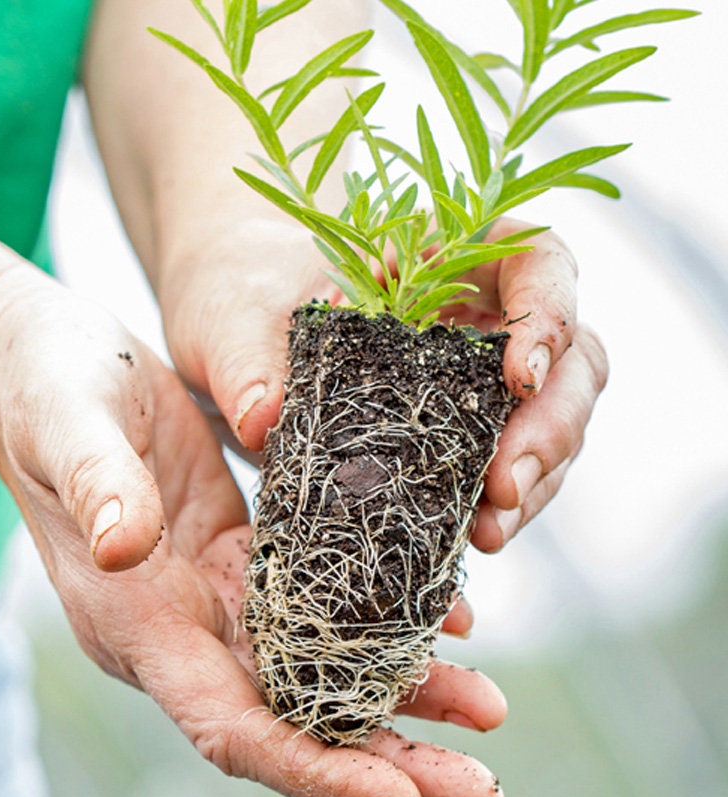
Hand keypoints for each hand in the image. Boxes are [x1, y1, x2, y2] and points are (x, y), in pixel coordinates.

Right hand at [0, 266, 505, 796]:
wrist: (50, 365)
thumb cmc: (47, 393)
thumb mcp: (69, 428)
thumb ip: (98, 487)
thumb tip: (124, 548)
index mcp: (135, 618)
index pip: (227, 721)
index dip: (310, 765)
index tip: (396, 796)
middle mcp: (181, 623)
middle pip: (289, 714)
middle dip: (381, 754)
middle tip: (479, 783)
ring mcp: (214, 589)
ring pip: (315, 662)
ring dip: (397, 692)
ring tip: (483, 704)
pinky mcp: (240, 548)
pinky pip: (317, 599)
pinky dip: (377, 618)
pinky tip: (439, 619)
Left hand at [159, 217, 607, 557]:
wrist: (229, 332)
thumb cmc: (239, 299)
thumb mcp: (233, 318)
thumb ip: (249, 360)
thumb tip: (262, 422)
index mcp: (449, 254)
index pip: (537, 262)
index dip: (550, 314)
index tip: (523, 375)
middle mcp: (480, 316)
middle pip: (567, 362)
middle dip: (549, 428)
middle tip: (506, 487)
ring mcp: (478, 379)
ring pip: (547, 427)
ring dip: (531, 484)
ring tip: (486, 533)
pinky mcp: (458, 435)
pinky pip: (502, 471)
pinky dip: (494, 509)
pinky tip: (469, 542)